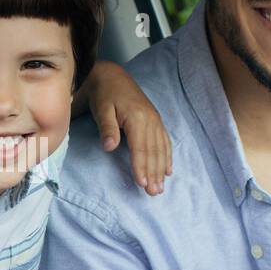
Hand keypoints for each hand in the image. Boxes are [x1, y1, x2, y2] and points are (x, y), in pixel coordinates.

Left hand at [79, 61, 172, 194]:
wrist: (112, 76)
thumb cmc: (104, 94)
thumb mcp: (101, 109)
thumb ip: (107, 128)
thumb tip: (110, 147)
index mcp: (138, 118)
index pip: (140, 148)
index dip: (141, 167)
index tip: (142, 184)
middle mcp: (151, 120)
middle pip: (153, 152)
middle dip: (154, 174)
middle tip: (153, 193)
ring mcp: (155, 120)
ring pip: (161, 149)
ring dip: (161, 170)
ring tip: (160, 187)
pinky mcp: (155, 121)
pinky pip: (165, 141)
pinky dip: (167, 157)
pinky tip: (168, 170)